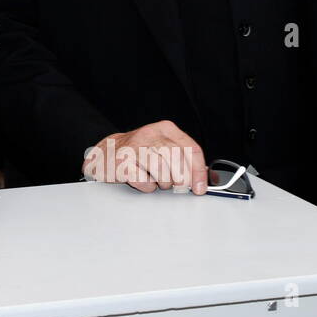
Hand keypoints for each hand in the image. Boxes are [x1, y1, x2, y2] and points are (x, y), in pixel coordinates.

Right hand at [83, 120, 207, 193]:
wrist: (106, 154)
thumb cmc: (139, 153)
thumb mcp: (164, 148)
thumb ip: (186, 159)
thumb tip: (209, 177)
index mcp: (165, 128)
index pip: (191, 149)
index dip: (199, 172)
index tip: (200, 187)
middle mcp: (149, 134)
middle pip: (178, 163)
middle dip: (181, 181)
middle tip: (176, 186)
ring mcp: (134, 148)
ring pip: (163, 173)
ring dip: (163, 183)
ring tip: (157, 180)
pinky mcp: (122, 163)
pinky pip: (145, 182)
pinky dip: (147, 186)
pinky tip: (143, 180)